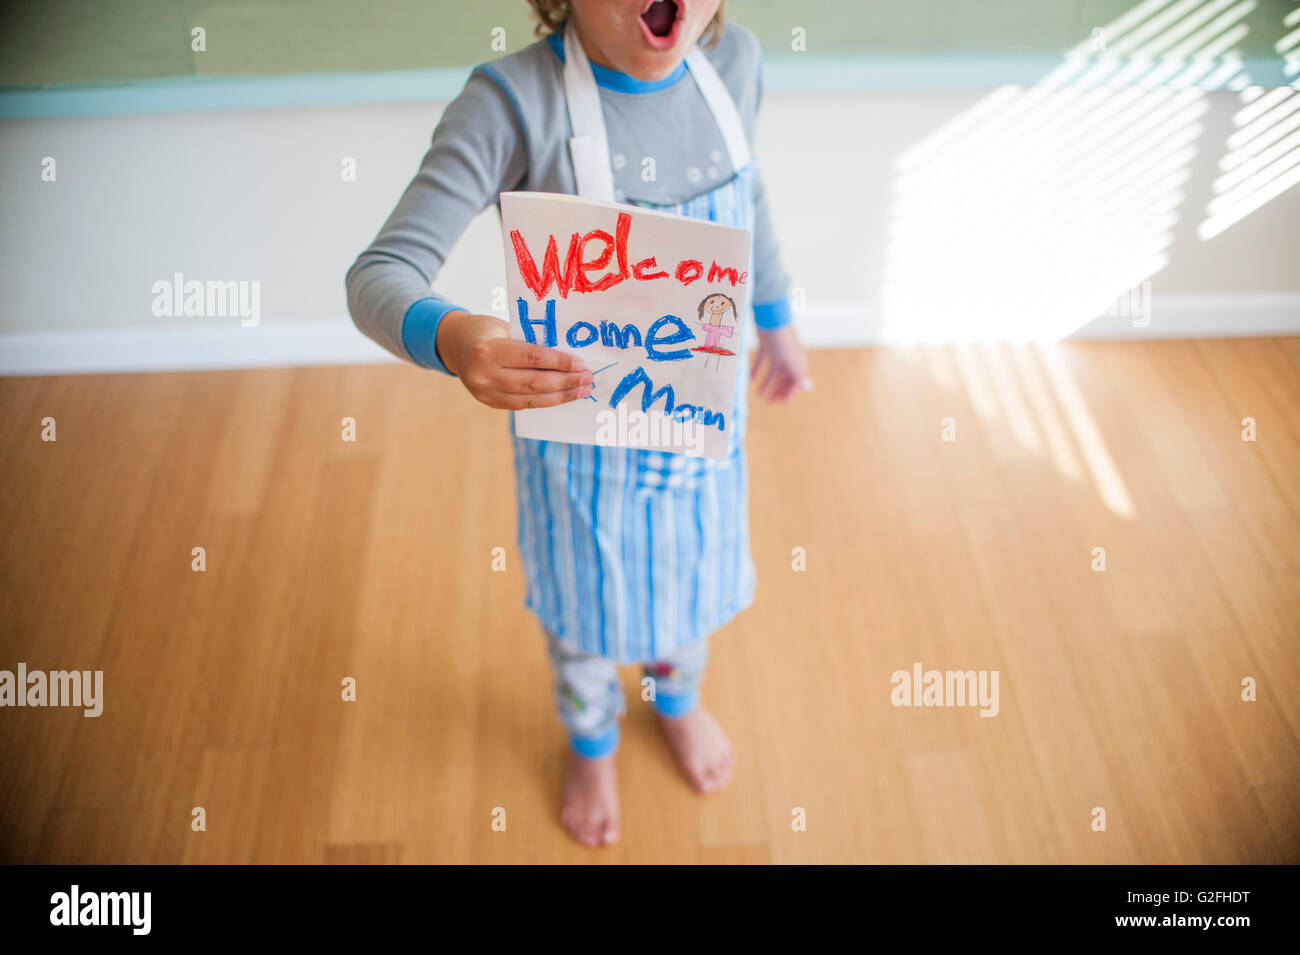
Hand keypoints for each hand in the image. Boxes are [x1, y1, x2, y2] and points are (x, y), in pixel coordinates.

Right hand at [435, 311, 592, 409]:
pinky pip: (522, 404)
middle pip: (534, 382)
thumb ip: (531, 343)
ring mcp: (484, 392)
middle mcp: (484, 374)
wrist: (454, 344)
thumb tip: (568, 358)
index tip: (581, 364)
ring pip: (530, 399)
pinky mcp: (488, 402)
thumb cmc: (486, 330)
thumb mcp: (506, 328)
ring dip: (560, 396)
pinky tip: (561, 396)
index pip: (533, 358)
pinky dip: (544, 401)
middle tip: (587, 379)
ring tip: (580, 391)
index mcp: (488, 349)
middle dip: (565, 382)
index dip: (560, 363)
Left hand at [751, 324, 812, 403]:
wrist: (771, 320)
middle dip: (778, 390)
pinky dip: (757, 370)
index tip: (782, 403)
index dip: (790, 393)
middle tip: (770, 403)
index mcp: (798, 361)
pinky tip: (751, 379)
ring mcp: (777, 351)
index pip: (796, 381)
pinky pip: (762, 361)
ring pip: (773, 371)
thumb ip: (799, 376)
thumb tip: (810, 388)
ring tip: (760, 395)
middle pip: (784, 377)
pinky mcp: (766, 345)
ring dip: (767, 383)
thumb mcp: (792, 361)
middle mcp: (789, 357)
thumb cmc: (784, 342)